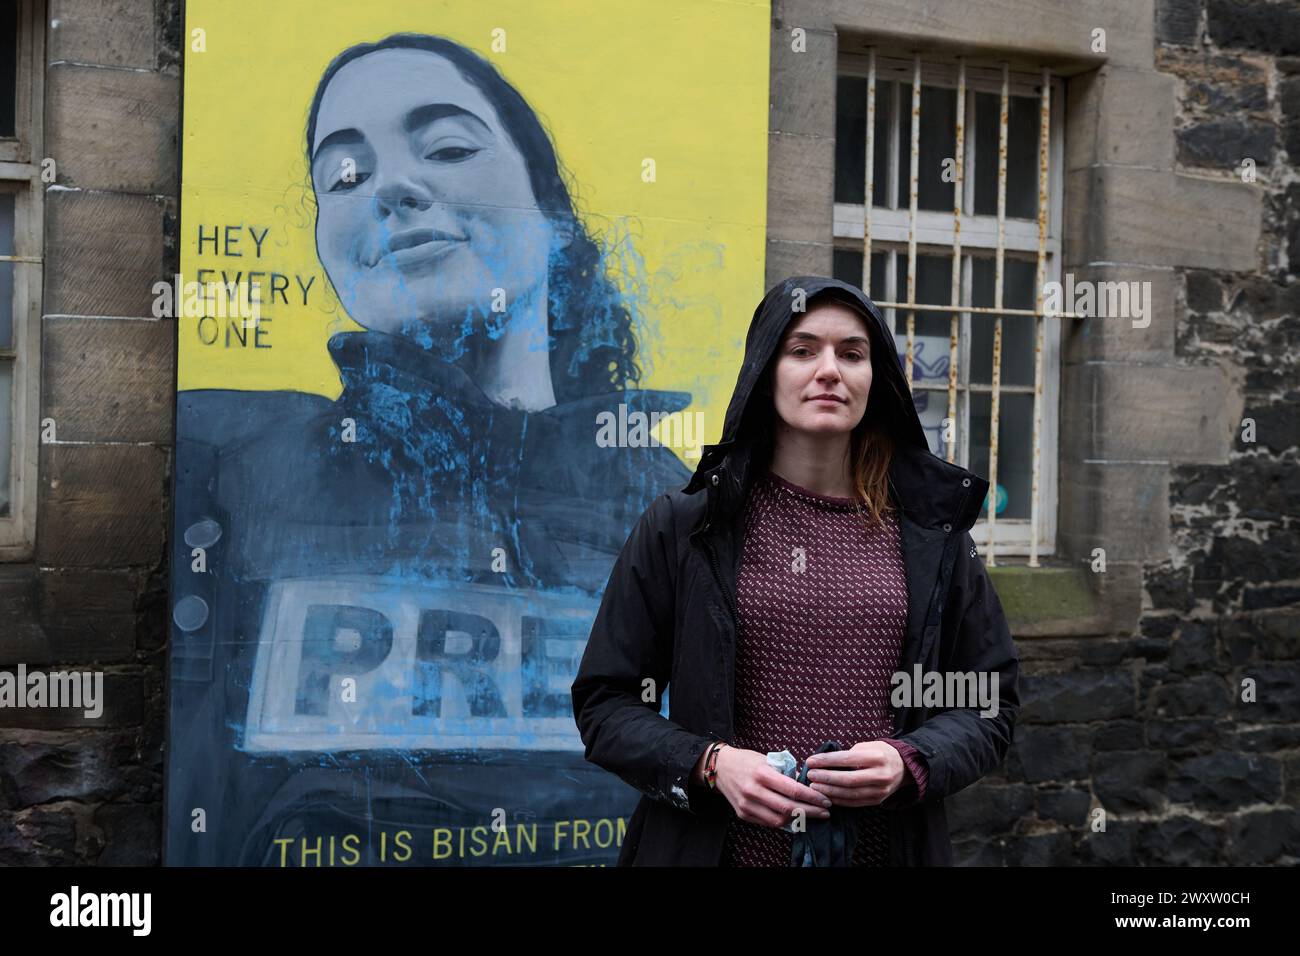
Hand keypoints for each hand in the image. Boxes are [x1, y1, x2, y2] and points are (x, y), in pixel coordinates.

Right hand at [713, 746, 833, 828]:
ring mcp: (746, 805)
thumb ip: (786, 772)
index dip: (812, 797)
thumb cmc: (747, 760)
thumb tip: (808, 783)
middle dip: (811, 812)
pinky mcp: (742, 814)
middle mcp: (753, 791)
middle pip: (788, 808)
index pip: (793, 790)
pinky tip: (793, 816)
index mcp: (761, 773)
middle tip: (825, 812)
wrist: (720, 767)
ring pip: (778, 820)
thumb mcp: (767, 759)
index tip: (825, 800)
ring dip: (798, 819)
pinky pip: (768, 822)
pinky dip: (783, 821)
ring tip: (811, 814)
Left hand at [803, 741, 905, 807]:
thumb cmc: (880, 753)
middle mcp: (880, 775)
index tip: (811, 761)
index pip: (847, 759)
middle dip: (826, 778)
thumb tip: (825, 762)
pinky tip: (826, 795)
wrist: (904, 767)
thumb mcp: (867, 746)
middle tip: (810, 775)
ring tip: (814, 787)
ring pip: (850, 794)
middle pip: (848, 780)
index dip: (827, 761)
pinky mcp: (877, 801)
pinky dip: (839, 800)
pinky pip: (855, 803)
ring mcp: (880, 790)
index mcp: (877, 757)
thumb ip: (849, 753)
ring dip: (829, 791)